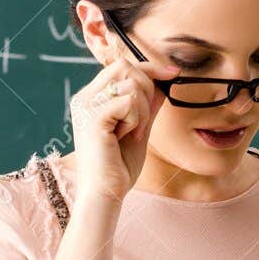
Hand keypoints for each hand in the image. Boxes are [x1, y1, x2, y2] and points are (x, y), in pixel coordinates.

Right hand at [68, 48, 178, 207]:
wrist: (105, 193)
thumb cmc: (118, 166)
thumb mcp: (139, 129)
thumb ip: (148, 105)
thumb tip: (164, 83)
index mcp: (91, 98)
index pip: (121, 66)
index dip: (150, 67)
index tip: (174, 73)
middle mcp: (85, 97)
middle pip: (126, 68)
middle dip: (147, 91)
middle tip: (143, 123)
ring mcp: (86, 106)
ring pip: (131, 85)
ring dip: (142, 112)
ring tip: (133, 134)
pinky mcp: (93, 117)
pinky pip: (128, 102)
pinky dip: (136, 120)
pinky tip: (126, 137)